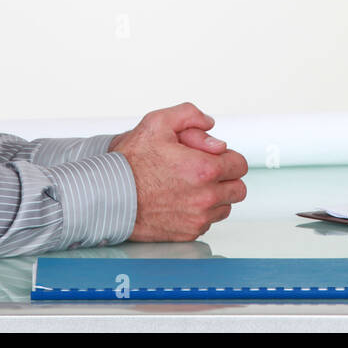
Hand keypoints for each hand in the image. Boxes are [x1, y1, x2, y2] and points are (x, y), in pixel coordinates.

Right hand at [110, 103, 248, 241]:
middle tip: (204, 172)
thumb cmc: (130, 162)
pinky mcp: (188, 233)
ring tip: (190, 186)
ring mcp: (197, 218)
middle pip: (238, 189)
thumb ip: (189, 115)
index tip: (212, 157)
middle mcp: (205, 197)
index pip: (239, 164)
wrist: (108, 196)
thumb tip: (210, 124)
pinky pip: (207, 222)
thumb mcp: (157, 123)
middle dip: (225, 178)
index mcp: (204, 169)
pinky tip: (180, 201)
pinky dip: (200, 213)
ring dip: (215, 196)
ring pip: (224, 207)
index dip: (226, 157)